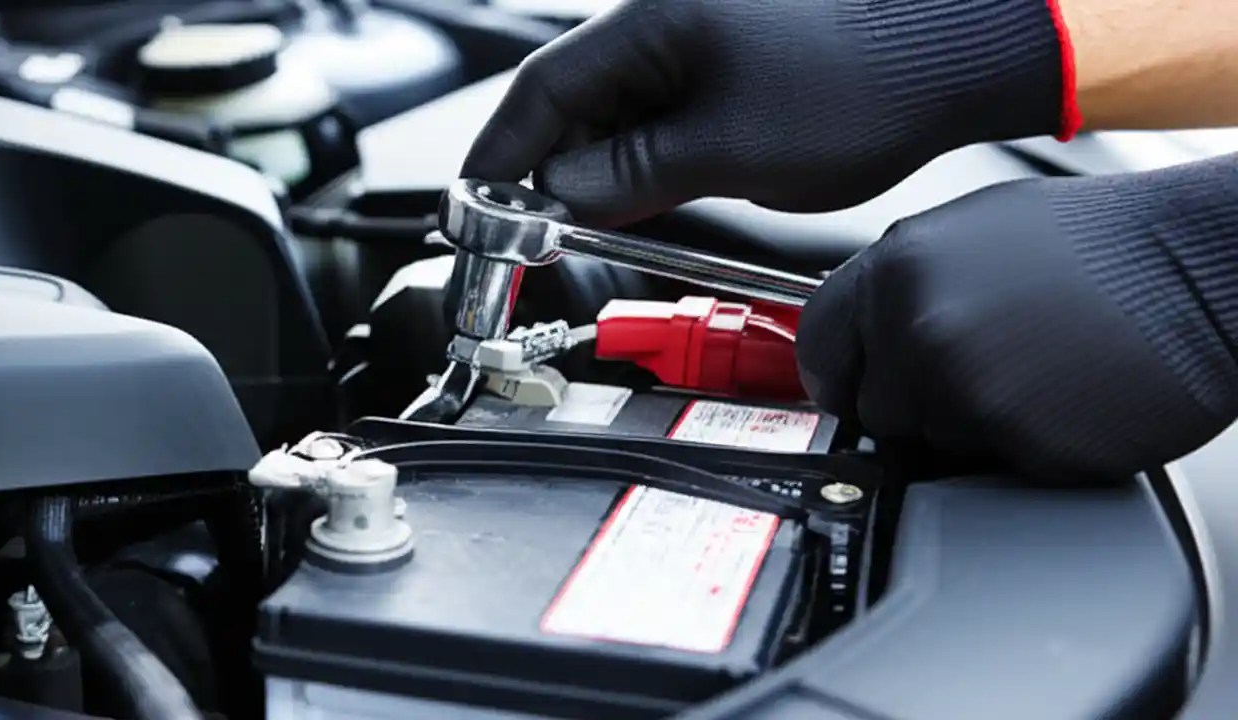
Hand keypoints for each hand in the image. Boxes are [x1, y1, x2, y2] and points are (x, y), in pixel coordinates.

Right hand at [462, 0, 1067, 226]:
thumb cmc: (856, 79)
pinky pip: (654, 121)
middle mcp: (660, 26)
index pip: (539, 93)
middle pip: (566, 104)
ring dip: (586, 173)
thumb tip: (555, 197)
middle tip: (521, 236)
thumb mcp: (724, 148)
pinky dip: (632, 164)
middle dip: (539, 173)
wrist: (949, 52)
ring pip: (609, 117)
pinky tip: (630, 200)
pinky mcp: (722, 74)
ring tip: (572, 229)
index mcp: (647, 24)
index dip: (497, 157)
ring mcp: (693, 48)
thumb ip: (627, 174)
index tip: (473, 207)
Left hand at [797, 157, 1237, 479]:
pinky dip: (1020, 450)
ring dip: (970, 431)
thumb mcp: (978, 233)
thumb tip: (864, 335)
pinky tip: (1061, 403)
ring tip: (1035, 378)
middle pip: (872, 409)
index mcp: (899, 265)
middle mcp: (918, 323)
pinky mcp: (1016, 437)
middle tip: (983, 377)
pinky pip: (988, 469)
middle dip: (915, 407)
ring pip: (930, 445)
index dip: (841, 374)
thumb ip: (906, 286)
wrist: (1205, 264)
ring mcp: (965, 384)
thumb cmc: (1107, 245)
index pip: (819, 346)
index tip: (859, 387)